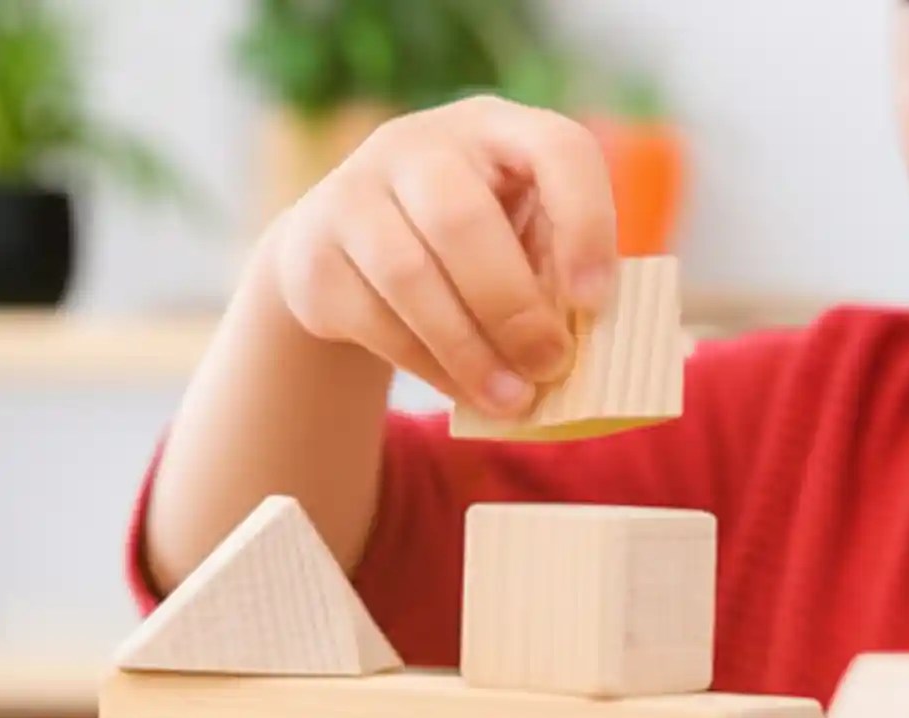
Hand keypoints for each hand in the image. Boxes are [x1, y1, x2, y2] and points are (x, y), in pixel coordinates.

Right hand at [268, 95, 618, 417]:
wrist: (350, 245)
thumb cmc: (473, 241)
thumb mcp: (522, 233)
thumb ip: (554, 269)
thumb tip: (577, 343)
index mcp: (496, 128)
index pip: (555, 148)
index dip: (584, 223)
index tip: (595, 300)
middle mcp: (419, 143)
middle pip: (462, 220)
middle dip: (514, 307)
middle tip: (551, 365)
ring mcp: (354, 190)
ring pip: (410, 275)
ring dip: (469, 350)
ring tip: (513, 399)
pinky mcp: (313, 250)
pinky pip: (372, 317)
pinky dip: (428, 366)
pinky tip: (464, 391)